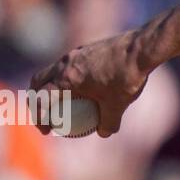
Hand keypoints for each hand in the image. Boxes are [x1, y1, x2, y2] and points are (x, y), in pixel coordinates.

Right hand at [29, 29, 154, 137]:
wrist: (143, 48)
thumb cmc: (127, 76)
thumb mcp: (118, 105)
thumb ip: (108, 122)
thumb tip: (105, 132)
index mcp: (66, 77)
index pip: (40, 99)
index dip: (39, 117)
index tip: (48, 130)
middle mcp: (66, 62)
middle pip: (39, 80)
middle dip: (37, 97)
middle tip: (46, 112)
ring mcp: (77, 52)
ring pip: (55, 69)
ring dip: (53, 84)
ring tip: (65, 99)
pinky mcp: (89, 47)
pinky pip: (72, 63)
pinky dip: (71, 75)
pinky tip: (88, 85)